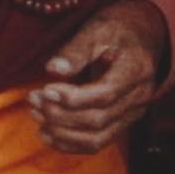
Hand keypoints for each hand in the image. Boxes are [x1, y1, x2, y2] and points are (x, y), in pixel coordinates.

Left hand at [29, 0, 171, 152]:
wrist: (140, 38)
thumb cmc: (117, 30)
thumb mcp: (98, 29)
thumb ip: (76, 50)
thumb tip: (53, 69)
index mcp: (136, 70)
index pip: (105, 95)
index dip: (72, 98)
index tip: (45, 89)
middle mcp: (139, 98)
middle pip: (98, 120)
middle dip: (60, 114)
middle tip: (33, 99)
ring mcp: (132, 114)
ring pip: (97, 138)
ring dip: (61, 132)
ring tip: (36, 114)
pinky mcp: (122, 124)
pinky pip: (96, 144)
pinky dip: (69, 144)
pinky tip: (46, 134)